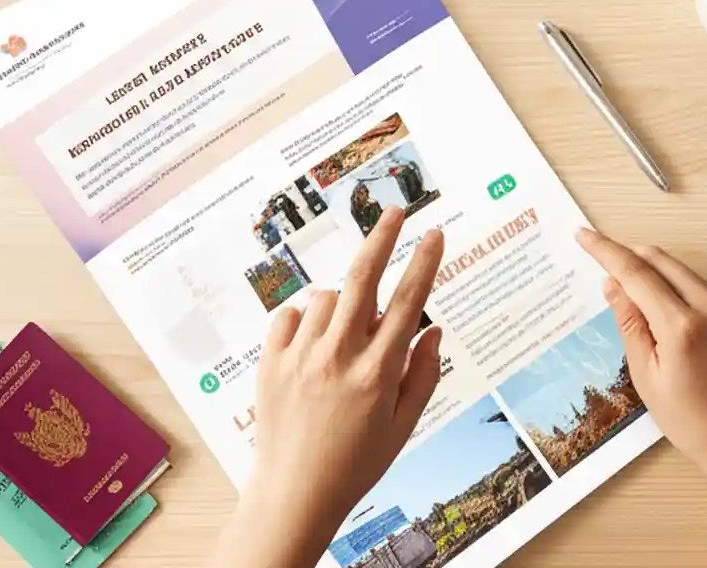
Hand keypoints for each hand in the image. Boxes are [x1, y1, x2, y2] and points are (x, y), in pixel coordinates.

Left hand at [212, 207, 444, 567]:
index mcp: (378, 373)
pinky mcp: (270, 362)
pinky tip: (313, 344)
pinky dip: (304, 319)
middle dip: (382, 238)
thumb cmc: (356, 463)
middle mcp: (339, 357)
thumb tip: (432, 329)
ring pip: (326, 297)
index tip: (436, 233)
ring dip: (342, 302)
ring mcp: (301, 357)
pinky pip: (290, 315)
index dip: (425, 262)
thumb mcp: (403, 425)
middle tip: (394, 212)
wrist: (295, 492)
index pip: (407, 302)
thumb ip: (422, 374)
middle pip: (362, 278)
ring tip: (345, 337)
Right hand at [575, 228, 706, 474]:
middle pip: (664, 261)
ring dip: (658, 273)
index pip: (636, 273)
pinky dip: (684, 292)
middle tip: (603, 256)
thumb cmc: (694, 423)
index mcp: (683, 326)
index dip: (606, 251)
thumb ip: (630, 325)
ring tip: (635, 294)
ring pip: (687, 274)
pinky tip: (673, 318)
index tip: (584, 235)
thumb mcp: (648, 378)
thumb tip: (614, 285)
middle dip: (631, 253)